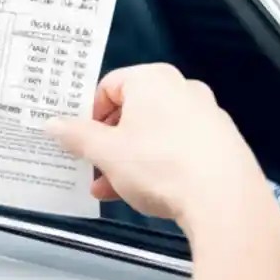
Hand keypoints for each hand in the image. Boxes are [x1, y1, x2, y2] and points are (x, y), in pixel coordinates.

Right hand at [45, 64, 279, 243]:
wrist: (225, 199)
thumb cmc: (160, 165)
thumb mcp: (107, 153)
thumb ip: (77, 136)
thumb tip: (53, 123)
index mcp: (153, 79)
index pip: (109, 86)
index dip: (88, 114)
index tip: (77, 140)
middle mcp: (183, 89)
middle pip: (132, 111)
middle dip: (108, 143)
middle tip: (91, 168)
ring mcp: (206, 116)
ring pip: (155, 133)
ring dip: (129, 159)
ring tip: (111, 190)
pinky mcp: (221, 143)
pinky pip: (179, 148)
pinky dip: (158, 166)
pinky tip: (145, 194)